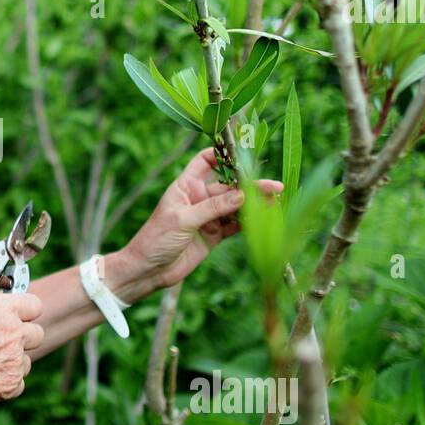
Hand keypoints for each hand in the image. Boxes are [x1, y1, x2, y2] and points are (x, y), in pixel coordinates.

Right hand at [0, 244, 44, 409]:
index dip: (22, 307)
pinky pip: (18, 381)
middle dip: (21, 333)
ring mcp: (16, 362)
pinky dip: (6, 379)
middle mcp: (17, 335)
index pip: (34, 304)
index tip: (8, 311)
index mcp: (6, 309)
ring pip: (26, 358)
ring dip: (13, 357)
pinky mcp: (12, 386)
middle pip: (36, 332)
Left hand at [123, 148, 282, 288]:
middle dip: (250, 186)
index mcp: (186, 186)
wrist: (149, 270)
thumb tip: (242, 195)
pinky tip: (263, 219)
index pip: (206, 161)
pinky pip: (235, 225)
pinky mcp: (214, 235)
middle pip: (229, 186)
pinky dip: (249, 222)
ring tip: (275, 202)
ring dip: (254, 204)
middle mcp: (199, 198)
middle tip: (274, 187)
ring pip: (236, 206)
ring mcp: (208, 216)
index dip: (224, 154)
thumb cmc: (156, 239)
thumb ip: (213, 207)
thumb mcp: (183, 220)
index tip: (244, 154)